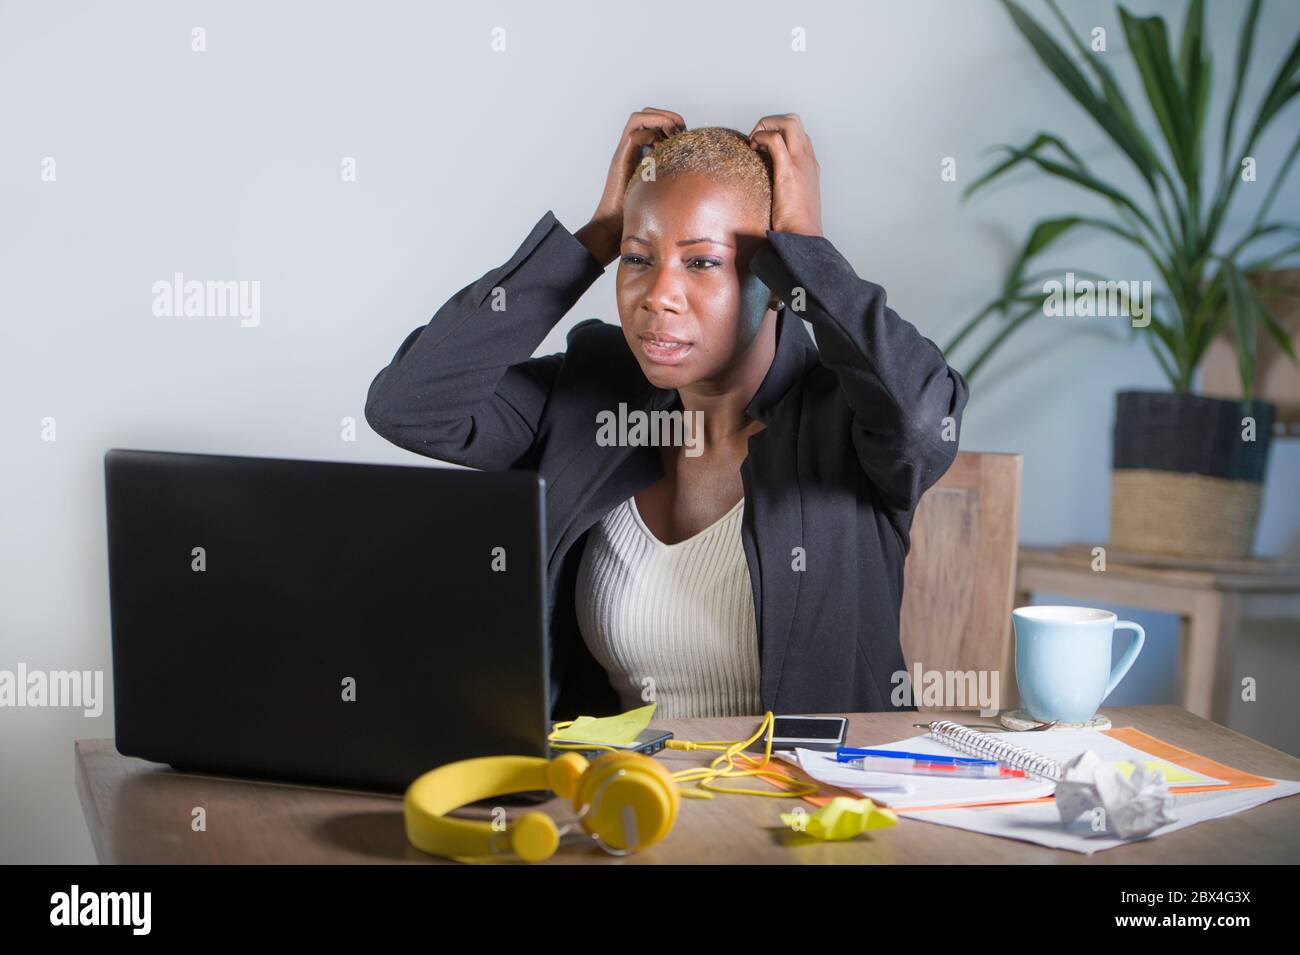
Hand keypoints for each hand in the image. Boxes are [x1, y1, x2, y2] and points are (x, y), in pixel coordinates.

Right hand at [576, 107, 685, 266]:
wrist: (614, 227)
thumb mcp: (663, 191)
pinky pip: (633, 133)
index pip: (654, 124)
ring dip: (659, 118)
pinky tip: (661, 144)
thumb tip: (697, 176)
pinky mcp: (620, 159)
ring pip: (638, 118)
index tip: (686, 133)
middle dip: (666, 116)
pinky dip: (650, 130)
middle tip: (681, 129)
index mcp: (641, 154)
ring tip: (672, 131)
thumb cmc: (638, 214)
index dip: (671, 122)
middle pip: (645, 115)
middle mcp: (631, 150)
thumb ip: (673, 179)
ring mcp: (624, 153)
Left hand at [747, 113, 822, 236]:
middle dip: (771, 122)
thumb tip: (766, 188)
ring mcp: (801, 163)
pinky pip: (775, 140)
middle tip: (756, 140)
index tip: (762, 148)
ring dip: (766, 125)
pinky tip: (753, 149)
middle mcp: (809, 159)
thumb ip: (784, 188)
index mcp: (811, 165)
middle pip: (794, 121)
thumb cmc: (796, 225)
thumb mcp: (793, 200)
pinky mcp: (789, 171)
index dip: (778, 133)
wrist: (803, 237)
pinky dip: (761, 137)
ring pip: (789, 122)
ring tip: (753, 143)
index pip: (798, 134)